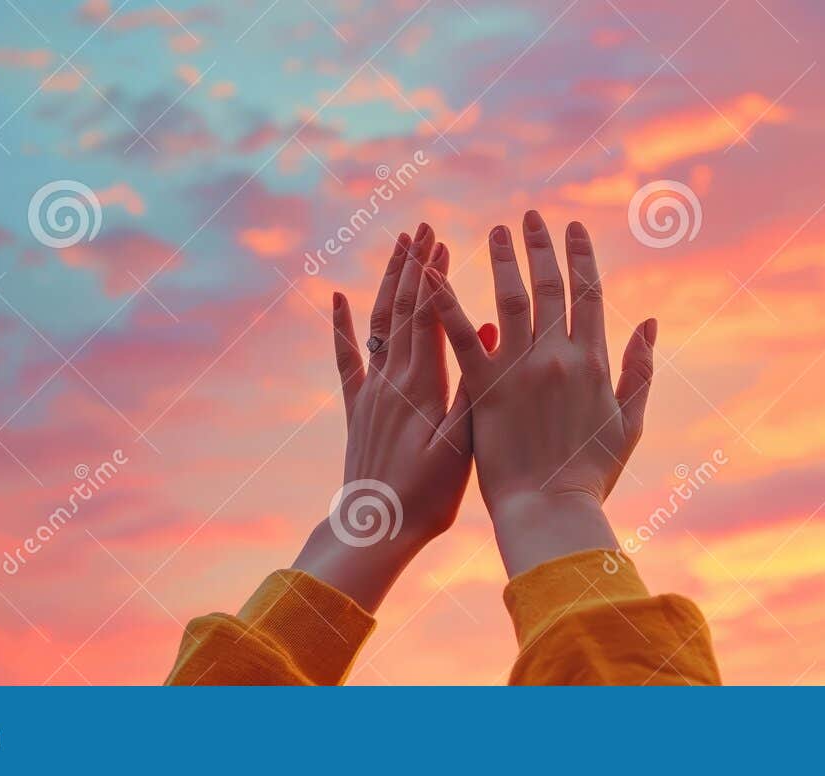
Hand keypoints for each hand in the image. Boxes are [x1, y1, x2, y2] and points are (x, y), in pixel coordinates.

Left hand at [291, 224, 472, 611]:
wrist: (376, 528)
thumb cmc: (427, 496)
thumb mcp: (463, 446)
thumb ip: (473, 390)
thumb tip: (487, 334)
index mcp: (422, 387)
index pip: (429, 317)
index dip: (435, 277)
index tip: (445, 241)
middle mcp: (391, 380)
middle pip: (401, 309)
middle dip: (413, 266)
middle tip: (423, 227)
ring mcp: (370, 392)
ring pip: (376, 323)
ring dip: (387, 282)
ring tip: (398, 246)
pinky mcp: (356, 408)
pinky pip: (346, 357)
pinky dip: (342, 324)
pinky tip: (337, 296)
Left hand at [424, 211, 656, 576]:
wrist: (550, 512)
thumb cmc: (590, 476)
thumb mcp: (629, 423)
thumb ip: (640, 370)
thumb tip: (651, 322)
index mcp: (592, 363)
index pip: (589, 295)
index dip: (580, 257)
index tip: (573, 229)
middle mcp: (556, 357)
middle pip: (550, 287)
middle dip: (540, 248)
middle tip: (530, 215)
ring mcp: (519, 369)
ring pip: (509, 300)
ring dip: (502, 261)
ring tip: (495, 231)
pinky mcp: (483, 388)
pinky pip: (460, 336)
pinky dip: (446, 302)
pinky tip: (433, 274)